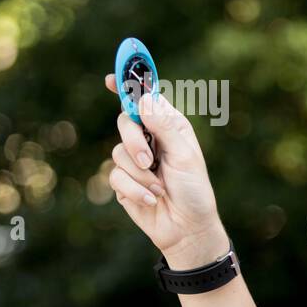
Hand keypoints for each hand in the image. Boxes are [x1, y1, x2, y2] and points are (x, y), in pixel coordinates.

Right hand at [103, 72, 227, 267]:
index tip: (112, 77)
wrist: (187, 228)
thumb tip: (143, 98)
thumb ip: (163, 127)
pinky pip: (115, 177)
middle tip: (150, 160)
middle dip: (134, 142)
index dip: (129, 85)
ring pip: (118, 152)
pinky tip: (153, 200)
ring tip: (160, 189)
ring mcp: (135, 160)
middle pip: (124, 122)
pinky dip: (136, 190)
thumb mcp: (184, 156)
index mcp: (169, 127)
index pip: (145, 100)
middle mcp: (150, 140)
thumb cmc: (194, 191)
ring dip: (141, 175)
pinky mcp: (123, 181)